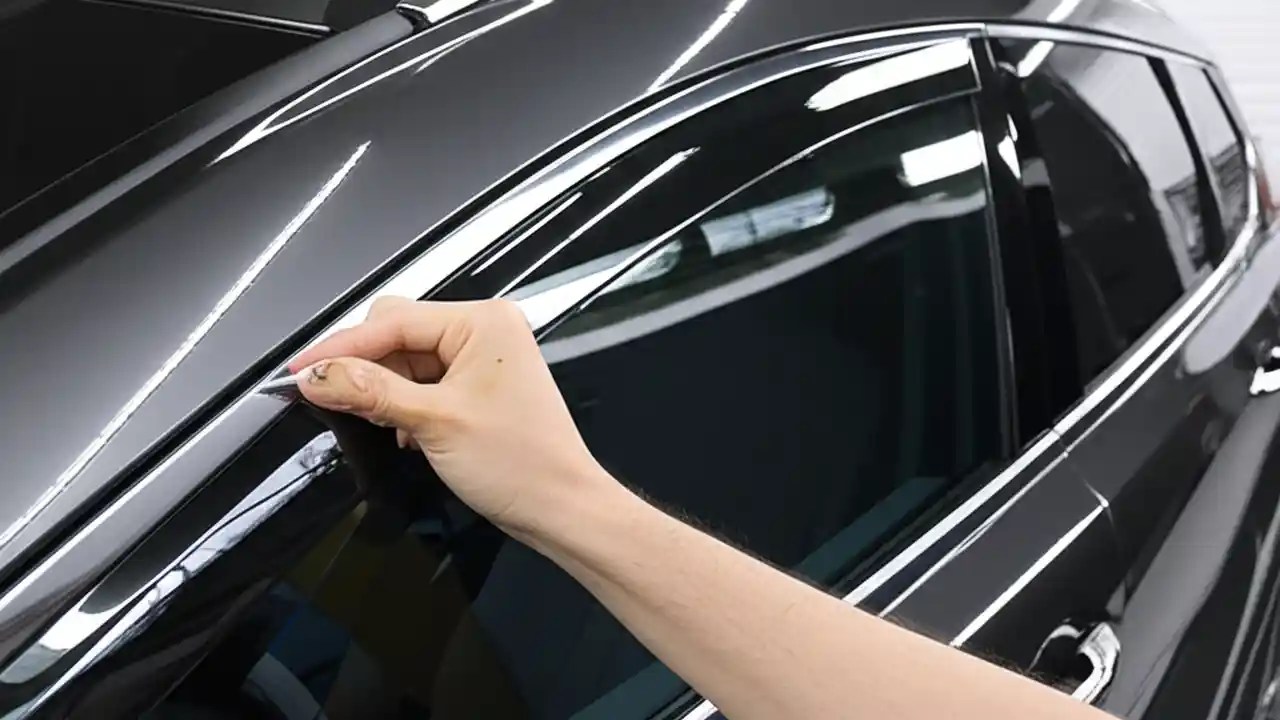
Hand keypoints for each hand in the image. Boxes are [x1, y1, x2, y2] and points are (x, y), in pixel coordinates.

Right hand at [288, 297, 613, 535]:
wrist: (560, 507)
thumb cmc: (520, 463)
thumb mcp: (434, 422)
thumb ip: (370, 392)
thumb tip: (318, 376)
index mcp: (483, 321)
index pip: (393, 322)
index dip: (341, 348)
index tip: (299, 370)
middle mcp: (486, 331)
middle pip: (397, 334)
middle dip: (364, 367)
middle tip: (329, 397)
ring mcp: (483, 358)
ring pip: (406, 360)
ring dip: (383, 389)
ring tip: (378, 421)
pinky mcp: (477, 387)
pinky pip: (423, 381)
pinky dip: (403, 403)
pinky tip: (402, 430)